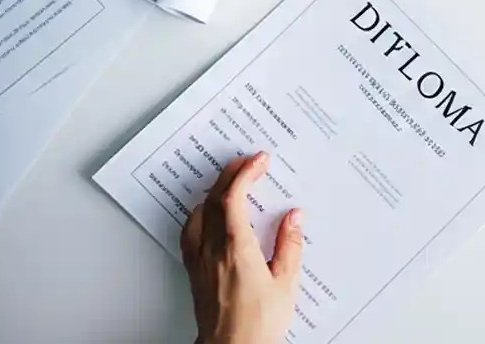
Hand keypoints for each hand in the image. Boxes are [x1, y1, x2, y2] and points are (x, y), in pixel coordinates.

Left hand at [181, 151, 303, 343]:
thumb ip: (289, 245)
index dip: (246, 172)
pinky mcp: (194, 272)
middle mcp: (212, 249)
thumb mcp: (285, 283)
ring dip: (214, 192)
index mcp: (236, 247)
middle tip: (247, 161)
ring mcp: (199, 260)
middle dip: (231, 173)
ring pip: (199, 213)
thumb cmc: (256, 324)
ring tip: (229, 183)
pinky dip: (200, 214)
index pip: (234, 197)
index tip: (259, 160)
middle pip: (215, 199)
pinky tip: (207, 216)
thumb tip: (293, 218)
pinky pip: (190, 232)